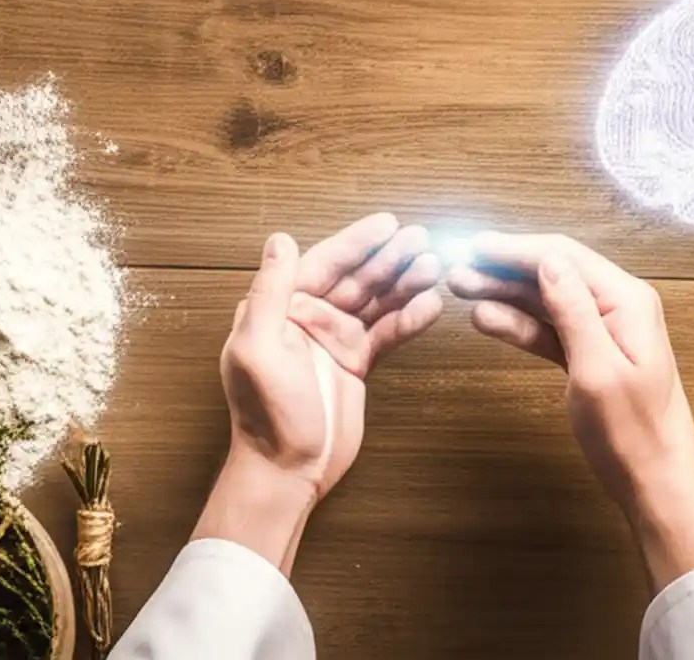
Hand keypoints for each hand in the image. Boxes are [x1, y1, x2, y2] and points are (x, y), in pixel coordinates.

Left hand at [197, 215, 441, 572]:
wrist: (287, 469)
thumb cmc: (265, 414)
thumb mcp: (257, 348)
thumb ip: (270, 292)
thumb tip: (280, 241)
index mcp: (281, 309)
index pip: (323, 263)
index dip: (356, 242)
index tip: (388, 223)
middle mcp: (309, 318)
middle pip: (357, 278)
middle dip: (390, 258)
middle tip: (424, 240)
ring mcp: (335, 340)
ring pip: (377, 302)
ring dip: (406, 283)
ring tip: (436, 268)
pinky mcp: (357, 363)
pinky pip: (388, 334)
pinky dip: (409, 319)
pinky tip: (432, 305)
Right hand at [448, 233, 693, 590]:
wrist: (656, 480)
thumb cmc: (633, 433)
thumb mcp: (597, 369)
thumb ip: (572, 312)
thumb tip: (547, 262)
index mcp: (626, 301)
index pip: (563, 257)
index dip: (515, 249)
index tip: (473, 247)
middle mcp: (617, 307)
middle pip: (552, 273)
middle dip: (503, 269)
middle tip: (456, 270)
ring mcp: (603, 331)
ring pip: (545, 301)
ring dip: (504, 294)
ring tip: (461, 288)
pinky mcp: (590, 356)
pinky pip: (549, 330)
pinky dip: (518, 324)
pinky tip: (488, 319)